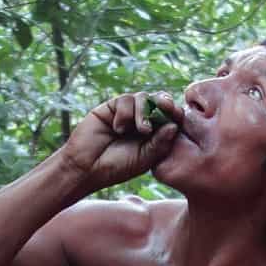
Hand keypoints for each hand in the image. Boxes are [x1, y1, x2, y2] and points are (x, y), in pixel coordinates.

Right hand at [63, 91, 182, 191]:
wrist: (88, 167)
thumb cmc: (117, 168)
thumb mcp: (144, 159)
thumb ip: (159, 143)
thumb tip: (174, 125)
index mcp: (154, 135)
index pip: (169, 118)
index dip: (175, 113)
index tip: (178, 116)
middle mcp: (142, 121)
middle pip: (158, 102)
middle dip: (165, 103)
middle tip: (167, 106)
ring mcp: (127, 113)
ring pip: (143, 98)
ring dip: (144, 111)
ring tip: (140, 129)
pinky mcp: (112, 107)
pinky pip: (126, 100)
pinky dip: (126, 113)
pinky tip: (118, 128)